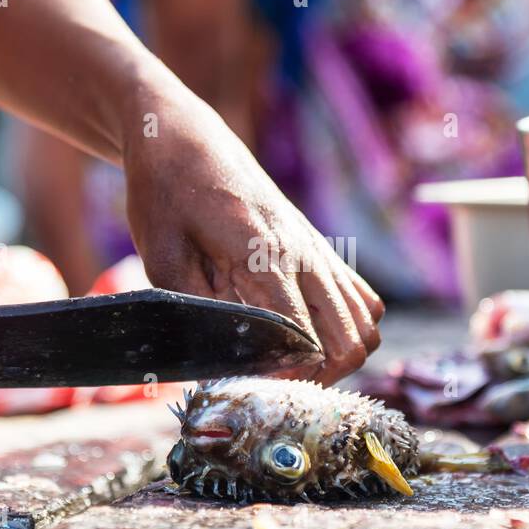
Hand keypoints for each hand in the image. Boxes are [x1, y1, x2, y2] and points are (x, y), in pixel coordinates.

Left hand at [123, 76, 383, 384]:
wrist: (186, 139)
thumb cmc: (165, 194)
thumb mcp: (161, 257)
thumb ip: (195, 313)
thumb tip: (218, 367)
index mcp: (265, 254)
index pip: (302, 335)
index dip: (284, 376)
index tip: (251, 389)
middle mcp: (306, 254)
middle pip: (350, 339)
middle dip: (319, 378)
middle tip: (274, 388)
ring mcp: (320, 251)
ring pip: (367, 325)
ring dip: (339, 357)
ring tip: (292, 370)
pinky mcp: (322, 250)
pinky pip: (363, 302)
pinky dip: (348, 330)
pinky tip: (308, 340)